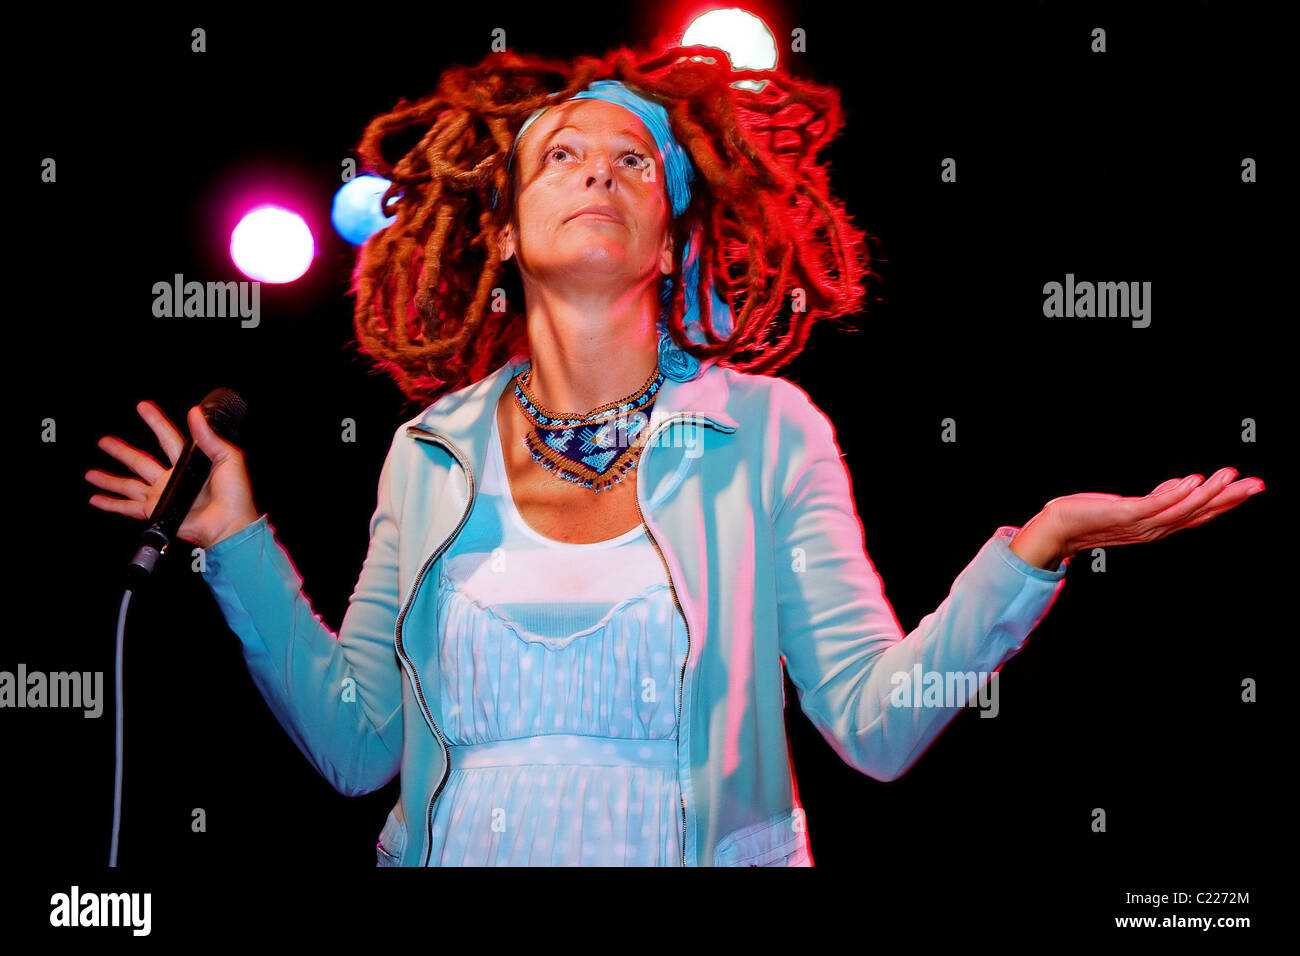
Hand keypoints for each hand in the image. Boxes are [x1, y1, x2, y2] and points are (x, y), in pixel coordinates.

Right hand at [86, 401, 260, 549]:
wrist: (230, 525)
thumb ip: (208, 437)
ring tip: (90, 473)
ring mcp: (163, 497)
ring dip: (109, 479)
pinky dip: (110, 504)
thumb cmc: (235, 495)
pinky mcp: (157, 513)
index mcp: (190, 464)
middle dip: (121, 451)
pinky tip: (95, 498)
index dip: (155, 422)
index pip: (167, 438)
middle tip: (104, 441)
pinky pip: (128, 508)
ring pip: (129, 484)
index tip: (143, 407)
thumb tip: (195, 412)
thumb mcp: (227, 458)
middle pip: (140, 461)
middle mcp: (172, 479)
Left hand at [1040, 467, 1264, 560]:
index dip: (1227, 502)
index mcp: (1160, 526)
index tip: (1252, 486)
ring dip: (1208, 493)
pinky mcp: (1124, 515)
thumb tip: (1184, 483)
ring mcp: (1141, 524)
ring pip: (1182, 509)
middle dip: (1229, 499)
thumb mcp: (1134, 505)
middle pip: (1200, 514)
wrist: (1059, 528)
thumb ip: (1161, 496)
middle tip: (1257, 484)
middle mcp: (1155, 529)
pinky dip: (1175, 494)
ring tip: (1229, 476)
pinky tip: (1192, 481)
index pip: (1200, 514)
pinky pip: (1155, 505)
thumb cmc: (1094, 515)